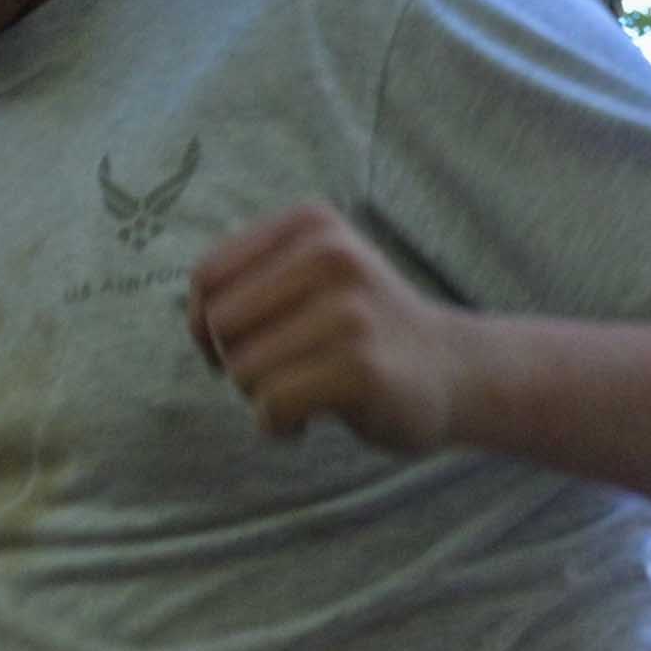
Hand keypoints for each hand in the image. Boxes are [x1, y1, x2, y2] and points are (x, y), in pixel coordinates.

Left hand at [188, 204, 481, 453]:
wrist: (454, 370)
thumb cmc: (362, 329)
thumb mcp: (312, 274)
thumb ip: (251, 276)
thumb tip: (196, 318)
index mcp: (311, 223)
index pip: (208, 277)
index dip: (203, 323)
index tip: (239, 346)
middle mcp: (331, 256)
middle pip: (219, 325)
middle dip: (235, 361)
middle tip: (281, 372)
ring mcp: (350, 312)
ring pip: (243, 369)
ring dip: (259, 398)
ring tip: (301, 394)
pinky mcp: (362, 368)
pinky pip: (273, 405)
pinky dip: (278, 426)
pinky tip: (307, 423)